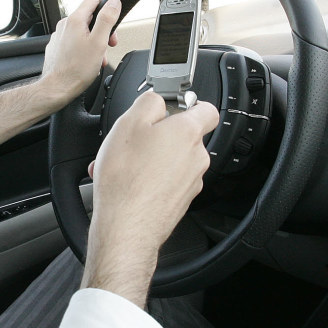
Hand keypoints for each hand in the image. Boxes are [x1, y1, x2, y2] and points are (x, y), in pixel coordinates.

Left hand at [36, 0, 119, 113]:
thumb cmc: (77, 69)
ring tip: (99, 58)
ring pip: (83, 32)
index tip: (114, 16)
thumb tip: (114, 2)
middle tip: (110, 43)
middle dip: (103, 29)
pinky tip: (88, 62)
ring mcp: (59, 36)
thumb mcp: (99, 42)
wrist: (58, 87)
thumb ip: (107, 19)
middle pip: (89, 17)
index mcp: (75, 20)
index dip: (107, 5)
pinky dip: (84, 48)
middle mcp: (64, 25)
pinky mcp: (57, 47)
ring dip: (95, 42)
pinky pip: (74, 42)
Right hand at [83, 91, 219, 305]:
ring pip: (171, 160)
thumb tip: (157, 101)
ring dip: (148, 158)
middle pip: (183, 136)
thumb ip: (149, 102)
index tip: (172, 107)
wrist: (127, 226)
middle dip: (158, 135)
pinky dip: (148, 178)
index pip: (206, 109)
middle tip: (133, 140)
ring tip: (121, 164)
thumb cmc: (127, 178)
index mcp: (188, 132)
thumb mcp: (129, 122)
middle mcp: (196, 157)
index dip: (189, 104)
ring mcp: (191, 181)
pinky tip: (126, 181)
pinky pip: (166, 181)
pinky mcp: (181, 200)